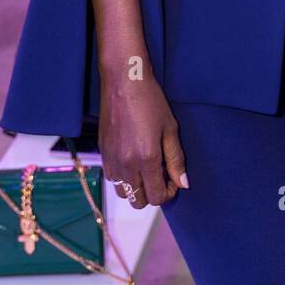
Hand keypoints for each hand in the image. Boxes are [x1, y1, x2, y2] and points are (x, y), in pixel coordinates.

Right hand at [99, 68, 188, 208]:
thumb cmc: (151, 102)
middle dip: (152, 194)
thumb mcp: (170, 129)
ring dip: (136, 187)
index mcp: (146, 159)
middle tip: (161, 175)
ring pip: (123, 192)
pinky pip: (112, 178)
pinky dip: (123, 177)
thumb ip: (176, 160)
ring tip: (146, 168)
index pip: (157, 196)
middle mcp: (126, 165)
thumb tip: (183, 183)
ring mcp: (111, 160)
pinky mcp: (102, 153)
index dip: (168, 193)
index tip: (173, 180)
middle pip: (137, 201)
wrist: (124, 83)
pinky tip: (133, 159)